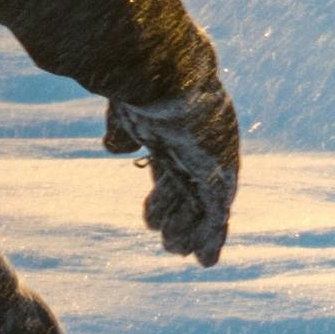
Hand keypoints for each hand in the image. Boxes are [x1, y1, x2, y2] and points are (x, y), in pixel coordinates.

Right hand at [107, 82, 240, 265]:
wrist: (167, 73)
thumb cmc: (143, 84)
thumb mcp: (126, 108)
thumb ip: (122, 129)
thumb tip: (114, 146)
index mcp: (174, 134)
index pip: (171, 174)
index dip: (163, 200)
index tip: (153, 224)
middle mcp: (197, 150)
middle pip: (189, 193)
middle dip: (180, 220)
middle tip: (169, 245)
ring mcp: (211, 163)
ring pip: (203, 207)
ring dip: (190, 233)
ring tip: (175, 250)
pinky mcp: (221, 175)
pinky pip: (218, 214)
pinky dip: (212, 237)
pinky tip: (207, 260)